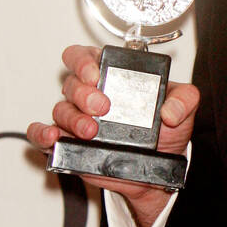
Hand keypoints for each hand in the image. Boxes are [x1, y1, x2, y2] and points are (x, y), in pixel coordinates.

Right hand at [26, 44, 200, 226]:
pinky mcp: (70, 143)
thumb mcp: (183, 109)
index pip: (86, 56)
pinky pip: (44, 134)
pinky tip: (52, 138)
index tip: (96, 74)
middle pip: (72, 83)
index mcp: (113, 77)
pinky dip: (42, 135)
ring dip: (73, 118)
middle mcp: (90, 95)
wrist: (158, 170)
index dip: (84, 61)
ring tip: (91, 131)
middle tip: (102, 106)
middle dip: (83, 93)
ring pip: (61, 109)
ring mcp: (78, 119)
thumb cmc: (165, 133)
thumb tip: (170, 110)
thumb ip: (184, 100)